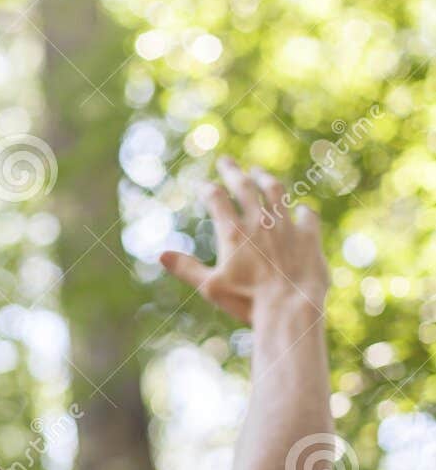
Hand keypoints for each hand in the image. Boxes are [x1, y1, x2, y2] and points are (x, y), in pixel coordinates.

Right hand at [160, 156, 327, 324]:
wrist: (290, 309)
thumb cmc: (247, 301)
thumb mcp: (210, 287)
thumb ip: (186, 268)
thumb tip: (161, 255)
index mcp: (233, 232)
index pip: (215, 198)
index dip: (206, 189)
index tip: (202, 185)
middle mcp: (260, 222)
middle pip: (244, 186)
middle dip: (232, 171)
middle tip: (226, 161)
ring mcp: (287, 226)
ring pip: (276, 192)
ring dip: (265, 179)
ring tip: (259, 172)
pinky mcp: (309, 237)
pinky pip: (307, 216)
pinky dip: (303, 211)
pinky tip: (301, 210)